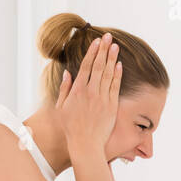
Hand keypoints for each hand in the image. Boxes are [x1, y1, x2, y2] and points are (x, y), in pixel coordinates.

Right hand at [56, 33, 122, 153]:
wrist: (85, 144)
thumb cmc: (71, 127)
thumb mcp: (61, 107)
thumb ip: (65, 88)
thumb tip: (68, 73)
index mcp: (77, 90)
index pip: (86, 66)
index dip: (92, 52)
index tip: (96, 41)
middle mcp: (90, 92)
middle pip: (98, 65)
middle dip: (103, 49)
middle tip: (108, 36)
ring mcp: (102, 98)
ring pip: (108, 74)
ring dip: (112, 58)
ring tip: (115, 46)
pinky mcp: (111, 106)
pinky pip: (115, 87)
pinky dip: (117, 75)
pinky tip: (119, 64)